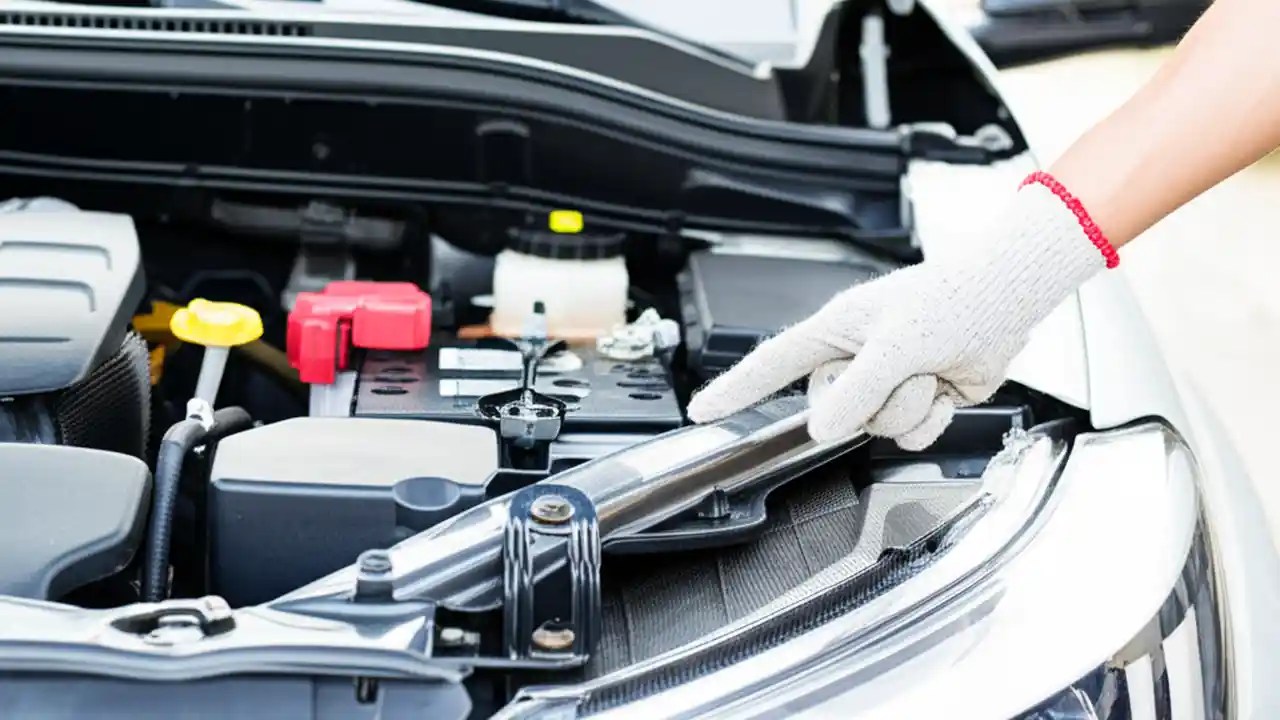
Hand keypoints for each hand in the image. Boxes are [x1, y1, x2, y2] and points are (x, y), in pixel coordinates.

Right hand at [686, 180, 1109, 448]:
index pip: (772, 365)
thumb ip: (856, 390)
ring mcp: (886, 383)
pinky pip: (908, 436)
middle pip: (831, 411)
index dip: (736, 389)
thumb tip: (820, 430)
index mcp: (836, 331)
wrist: (1010, 302)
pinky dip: (932, 418)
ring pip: (875, 428)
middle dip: (873, 401)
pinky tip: (945, 388)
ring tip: (931, 370)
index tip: (703, 411)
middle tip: (903, 368)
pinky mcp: (916, 400)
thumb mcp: (898, 345)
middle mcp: (855, 359)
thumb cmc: (954, 298)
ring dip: (910, 407)